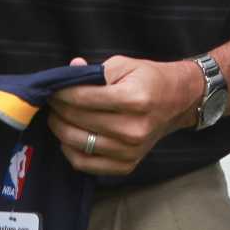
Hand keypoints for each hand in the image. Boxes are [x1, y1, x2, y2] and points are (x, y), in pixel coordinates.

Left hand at [47, 55, 203, 176]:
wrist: (178, 101)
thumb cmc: (149, 79)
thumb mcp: (124, 65)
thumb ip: (94, 71)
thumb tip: (67, 73)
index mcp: (134, 99)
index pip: (83, 98)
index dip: (61, 93)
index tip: (52, 89)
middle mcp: (133, 128)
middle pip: (78, 120)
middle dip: (58, 109)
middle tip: (52, 101)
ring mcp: (130, 150)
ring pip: (78, 143)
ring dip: (60, 129)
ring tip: (57, 117)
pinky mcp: (127, 165)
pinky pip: (86, 164)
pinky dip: (70, 151)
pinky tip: (69, 137)